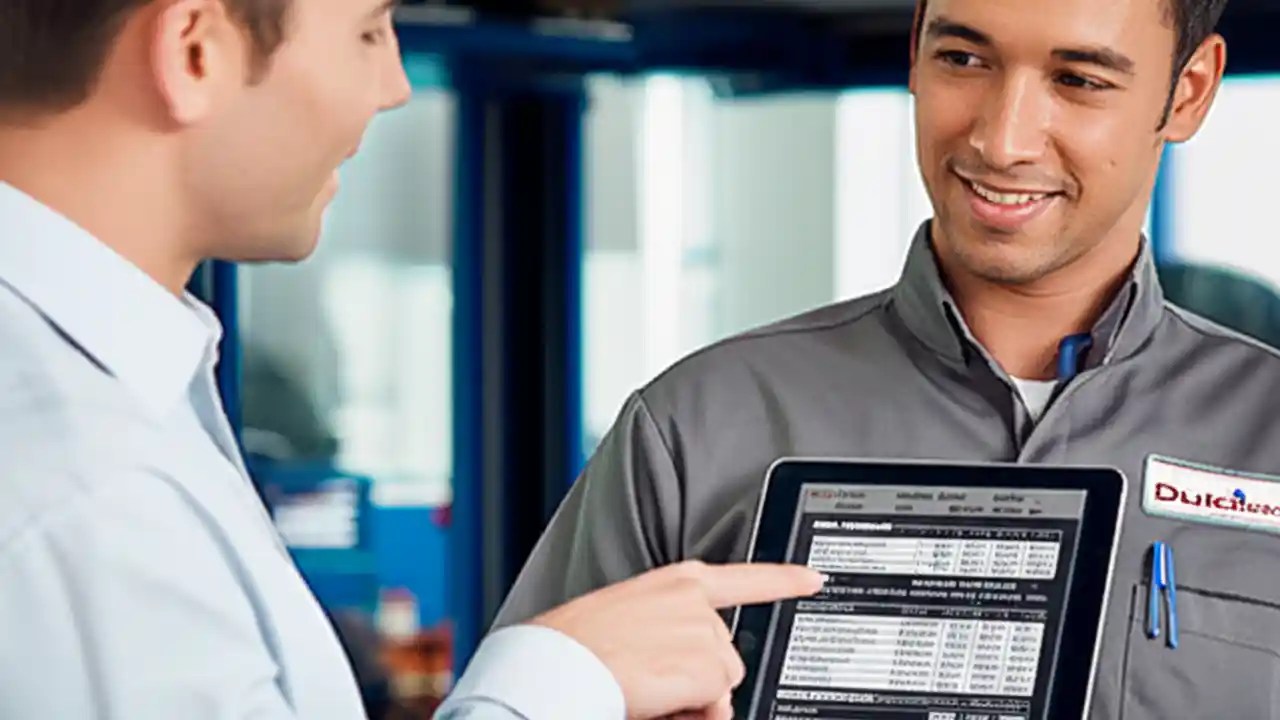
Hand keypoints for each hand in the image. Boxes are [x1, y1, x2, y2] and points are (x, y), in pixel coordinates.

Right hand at [530, 560, 824, 719]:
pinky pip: (716, 704)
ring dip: (695, 699)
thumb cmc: (576, 645)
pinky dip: (692, 712)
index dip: (783, 579)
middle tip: (654, 684)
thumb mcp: (627, 619)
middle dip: (701, 679)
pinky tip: (656, 700)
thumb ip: (670, 629)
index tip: (813, 579)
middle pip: (728, 654)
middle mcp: (695, 601)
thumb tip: (698, 671)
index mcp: (675, 581)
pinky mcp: (706, 665)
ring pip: (723, 683)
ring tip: (648, 690)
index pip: (742, 576)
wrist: (556, 664)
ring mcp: (703, 632)